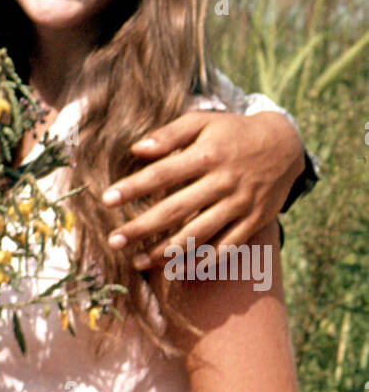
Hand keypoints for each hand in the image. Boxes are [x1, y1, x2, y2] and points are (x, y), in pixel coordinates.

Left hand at [102, 110, 303, 270]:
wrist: (285, 144)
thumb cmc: (233, 131)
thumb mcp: (203, 121)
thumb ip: (170, 133)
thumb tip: (137, 149)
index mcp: (206, 155)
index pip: (162, 174)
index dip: (134, 188)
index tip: (107, 200)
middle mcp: (223, 182)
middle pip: (176, 210)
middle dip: (142, 227)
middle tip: (113, 241)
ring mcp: (239, 205)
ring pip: (199, 235)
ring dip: (166, 252)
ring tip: (137, 262)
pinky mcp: (253, 223)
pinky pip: (226, 249)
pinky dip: (202, 263)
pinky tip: (176, 271)